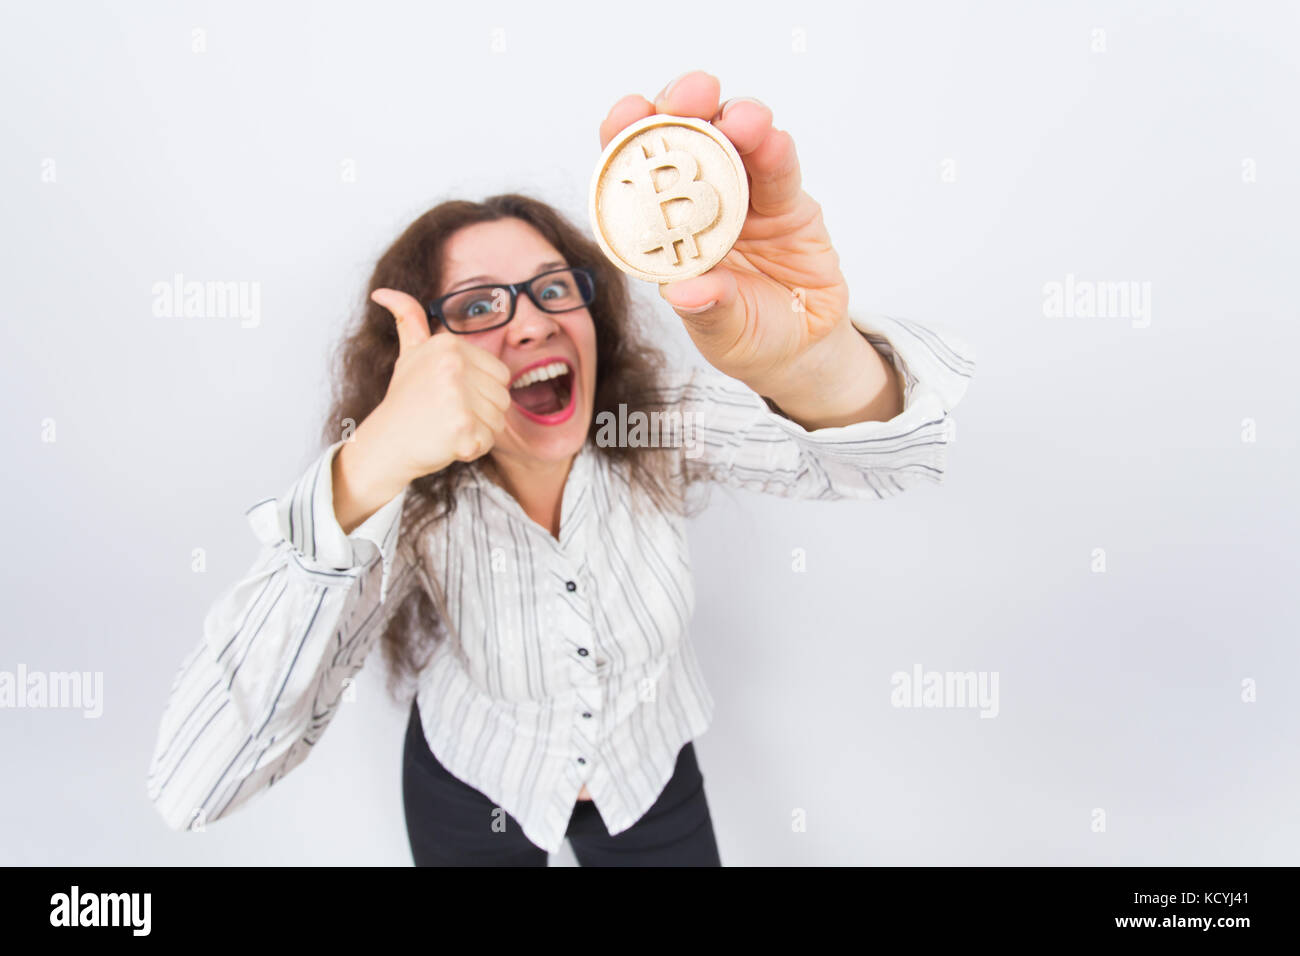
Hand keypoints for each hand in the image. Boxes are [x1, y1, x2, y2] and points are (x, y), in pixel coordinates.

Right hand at [360, 288, 512, 484]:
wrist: (385, 444)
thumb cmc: (405, 400)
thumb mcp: (410, 354)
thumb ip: (409, 320)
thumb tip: (383, 292)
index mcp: (449, 345)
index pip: (501, 374)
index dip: (482, 392)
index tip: (451, 396)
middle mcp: (454, 365)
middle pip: (503, 398)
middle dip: (481, 413)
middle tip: (447, 415)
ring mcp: (458, 395)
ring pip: (498, 421)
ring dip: (478, 431)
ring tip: (447, 427)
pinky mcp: (462, 426)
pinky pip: (488, 440)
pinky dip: (471, 448)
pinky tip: (447, 442)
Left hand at [598, 70, 851, 400]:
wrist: (802, 348)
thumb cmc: (746, 336)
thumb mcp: (722, 334)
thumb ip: (708, 310)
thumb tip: (685, 292)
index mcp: (665, 230)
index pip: (638, 175)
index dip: (627, 140)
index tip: (627, 113)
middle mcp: (700, 204)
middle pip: (686, 142)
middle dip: (684, 107)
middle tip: (691, 94)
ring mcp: (744, 197)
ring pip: (736, 143)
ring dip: (737, 121)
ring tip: (743, 119)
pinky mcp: (787, 202)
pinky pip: (780, 170)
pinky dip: (776, 152)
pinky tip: (774, 140)